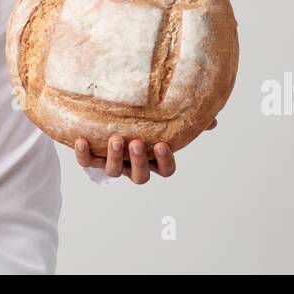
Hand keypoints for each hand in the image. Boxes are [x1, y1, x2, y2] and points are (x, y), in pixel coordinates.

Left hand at [74, 118, 216, 183]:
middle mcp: (134, 164)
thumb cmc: (143, 119)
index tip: (162, 144)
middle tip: (136, 142)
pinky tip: (81, 140)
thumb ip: (189, 118)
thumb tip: (212, 119)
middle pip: (140, 176)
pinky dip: (83, 154)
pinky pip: (87, 162)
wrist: (106, 116)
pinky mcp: (92, 157)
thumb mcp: (165, 118)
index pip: (165, 170)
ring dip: (115, 157)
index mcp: (153, 158)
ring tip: (115, 138)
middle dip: (138, 161)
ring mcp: (113, 163)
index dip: (164, 161)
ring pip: (114, 171)